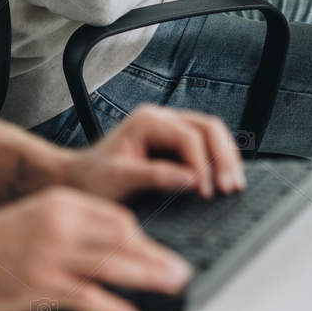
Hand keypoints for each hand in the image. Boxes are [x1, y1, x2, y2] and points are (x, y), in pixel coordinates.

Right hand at [0, 186, 191, 310]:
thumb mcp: (37, 217)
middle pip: (124, 238)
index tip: (158, 251)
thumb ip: (73, 226)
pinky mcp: (40, 283)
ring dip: (148, 277)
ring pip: (113, 265)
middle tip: (180, 271)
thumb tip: (114, 245)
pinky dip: (112, 308)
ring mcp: (50, 254)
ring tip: (170, 286)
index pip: (117, 217)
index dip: (143, 238)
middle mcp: (60, 224)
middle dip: (157, 257)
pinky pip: (87, 296)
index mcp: (62, 204)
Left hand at [62, 103, 245, 200]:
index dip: (202, 164)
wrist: (77, 180)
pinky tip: (223, 179)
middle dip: (224, 157)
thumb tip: (191, 179)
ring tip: (234, 184)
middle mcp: (161, 118)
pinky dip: (218, 161)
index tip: (206, 191)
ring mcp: (169, 129)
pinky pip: (206, 145)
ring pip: (212, 134)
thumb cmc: (92, 179)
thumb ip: (155, 177)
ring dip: (226, 158)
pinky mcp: (174, 143)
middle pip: (208, 128)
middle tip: (231, 187)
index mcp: (147, 121)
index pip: (188, 137)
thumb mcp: (119, 180)